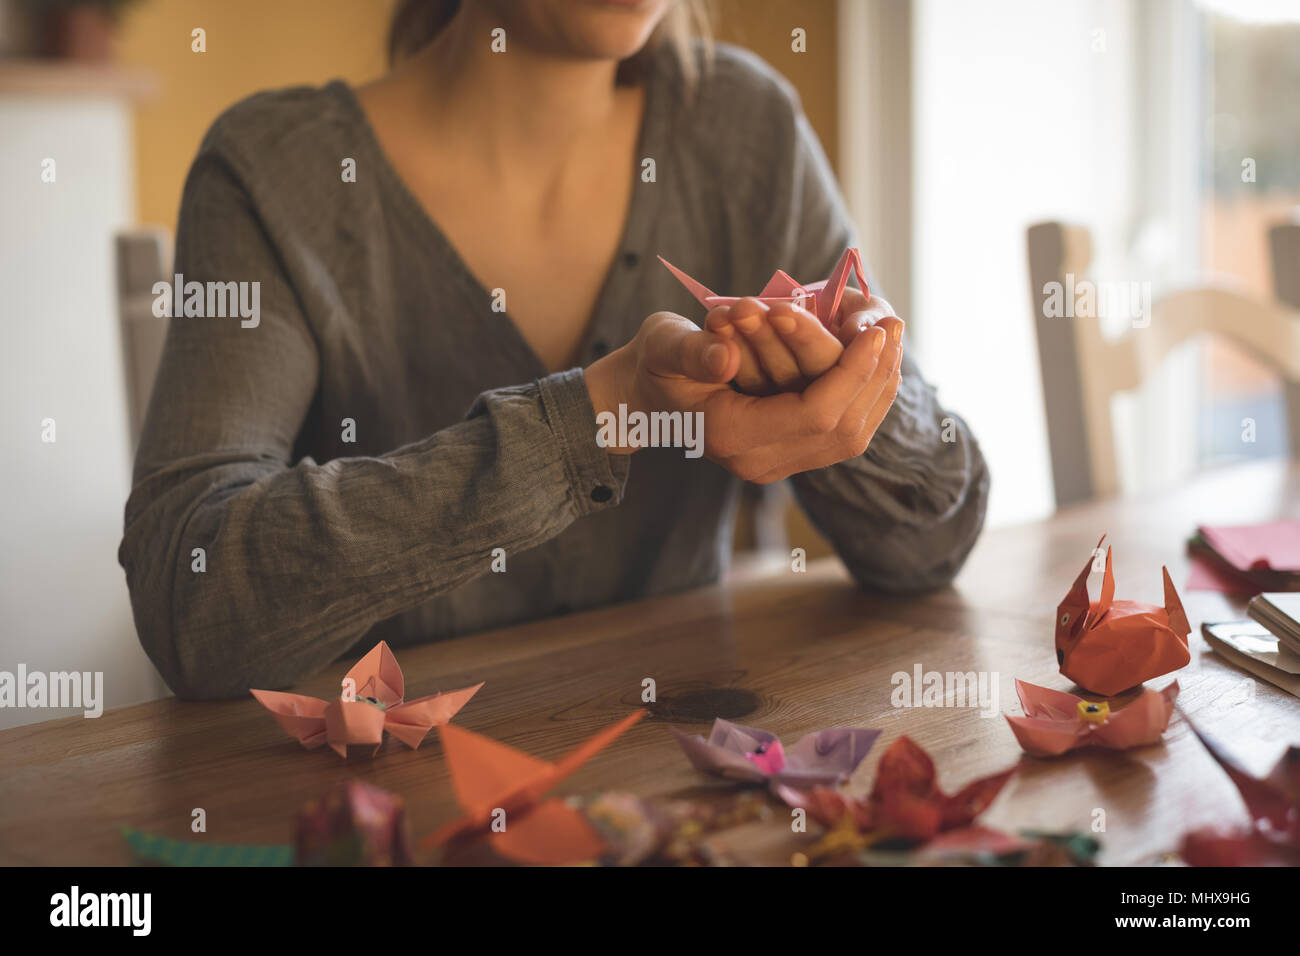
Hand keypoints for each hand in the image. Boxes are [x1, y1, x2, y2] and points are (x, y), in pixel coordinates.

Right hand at [584, 308, 904, 481]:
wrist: (645, 400)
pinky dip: (866, 396)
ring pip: (851, 436)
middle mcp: (760, 462)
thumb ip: (692, 352)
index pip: (814, 414)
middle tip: (892, 324)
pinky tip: (877, 361)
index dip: (850, 373)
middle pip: (843, 430)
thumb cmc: (654, 364)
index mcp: (733, 437)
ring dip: (878, 386)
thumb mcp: (662, 346)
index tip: (872, 330)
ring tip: (892, 338)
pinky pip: (843, 433)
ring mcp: (777, 463)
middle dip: (874, 376)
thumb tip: (725, 356)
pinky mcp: (789, 454)